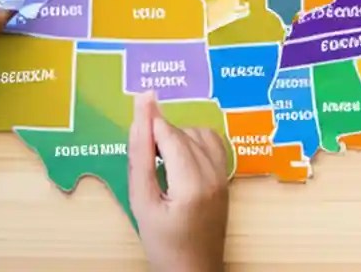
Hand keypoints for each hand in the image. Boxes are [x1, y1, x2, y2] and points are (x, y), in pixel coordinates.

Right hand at [128, 92, 229, 271]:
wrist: (192, 271)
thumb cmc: (162, 243)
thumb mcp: (142, 202)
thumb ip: (140, 156)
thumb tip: (140, 114)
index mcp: (193, 183)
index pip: (171, 135)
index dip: (151, 120)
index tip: (134, 106)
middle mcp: (214, 174)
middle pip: (184, 133)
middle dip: (160, 134)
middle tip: (143, 155)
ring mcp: (224, 176)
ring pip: (200, 134)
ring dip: (178, 136)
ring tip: (159, 160)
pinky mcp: (226, 178)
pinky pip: (213, 144)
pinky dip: (194, 141)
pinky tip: (179, 158)